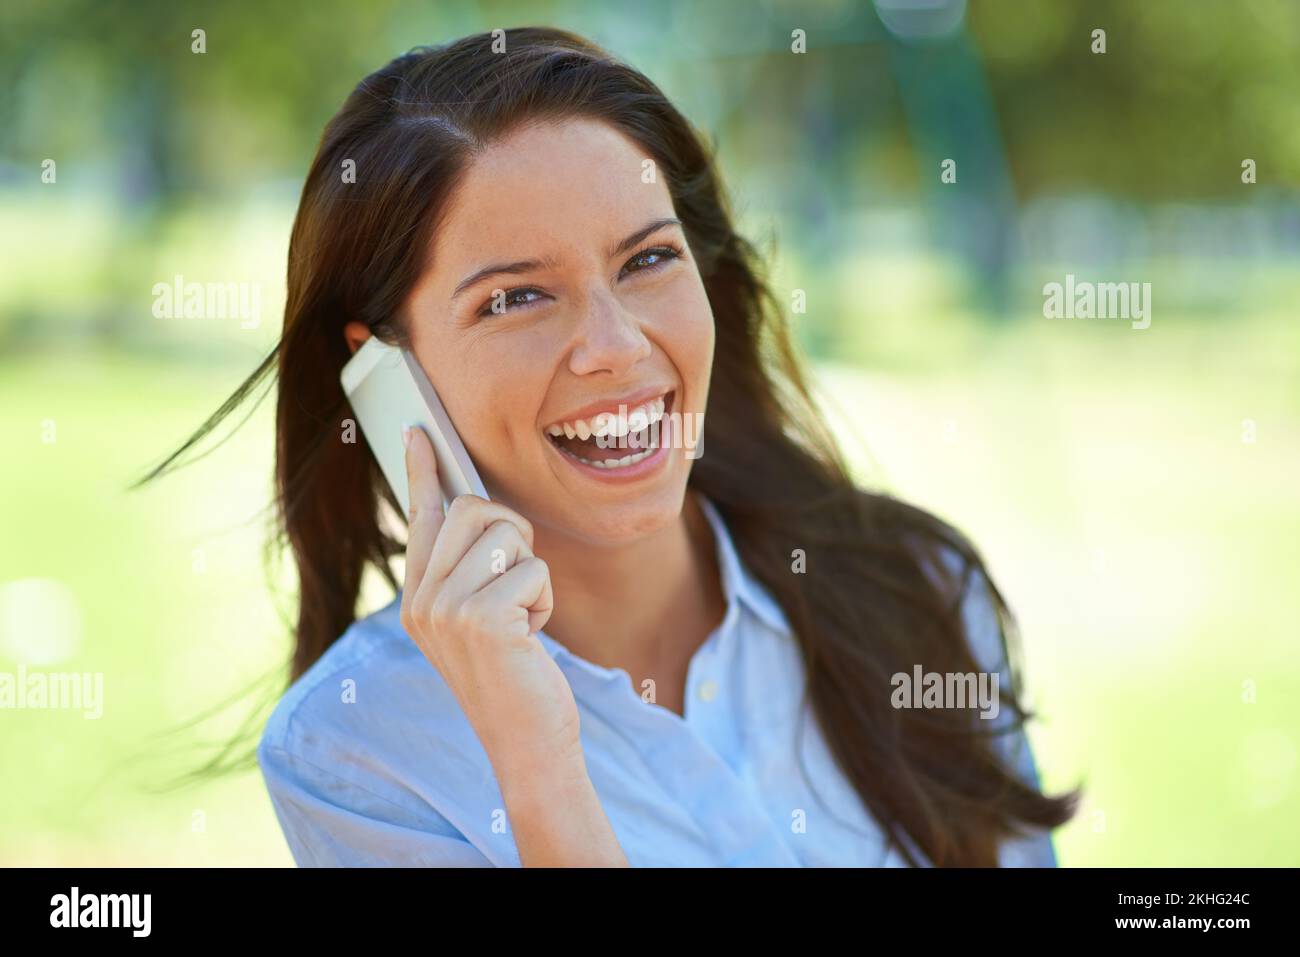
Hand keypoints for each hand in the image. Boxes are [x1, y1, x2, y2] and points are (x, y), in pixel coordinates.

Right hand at [398, 425, 580, 779]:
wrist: (527, 742)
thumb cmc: (514, 676)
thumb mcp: (480, 620)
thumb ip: (470, 570)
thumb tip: (479, 507)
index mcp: (416, 598)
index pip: (421, 517)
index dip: (421, 470)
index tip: (417, 430)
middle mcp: (421, 600)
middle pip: (473, 508)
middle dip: (514, 531)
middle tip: (520, 579)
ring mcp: (446, 610)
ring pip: (508, 534)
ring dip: (533, 572)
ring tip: (523, 618)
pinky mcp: (481, 619)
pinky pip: (533, 569)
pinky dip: (546, 599)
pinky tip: (532, 637)